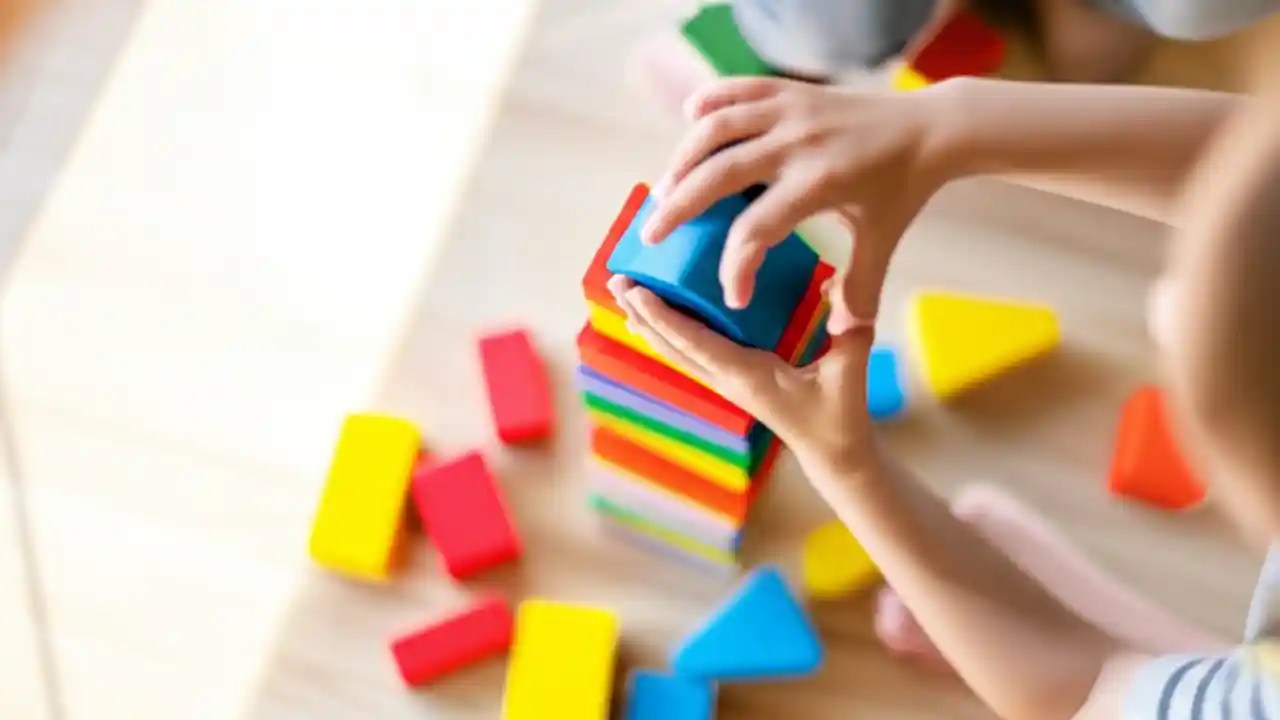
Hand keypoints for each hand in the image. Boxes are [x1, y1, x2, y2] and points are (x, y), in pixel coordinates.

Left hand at [608, 275, 880, 479]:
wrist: (832, 454)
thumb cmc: (839, 416)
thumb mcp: (848, 373)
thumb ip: (849, 332)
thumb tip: (841, 287)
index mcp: (747, 375)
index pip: (696, 342)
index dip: (664, 317)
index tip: (637, 292)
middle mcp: (727, 378)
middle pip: (673, 344)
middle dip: (643, 313)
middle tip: (616, 280)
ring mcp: (726, 381)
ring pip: (677, 349)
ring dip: (650, 322)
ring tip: (624, 294)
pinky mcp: (732, 380)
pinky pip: (691, 352)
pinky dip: (670, 331)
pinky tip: (656, 317)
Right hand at [642, 77, 953, 331]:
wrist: (930, 127)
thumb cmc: (901, 189)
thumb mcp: (882, 241)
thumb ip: (861, 288)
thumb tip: (843, 332)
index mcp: (819, 184)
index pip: (756, 230)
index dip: (736, 268)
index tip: (733, 297)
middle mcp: (798, 143)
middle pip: (718, 174)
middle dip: (678, 208)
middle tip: (652, 236)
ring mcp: (791, 110)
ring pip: (716, 127)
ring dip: (683, 158)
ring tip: (666, 189)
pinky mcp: (790, 90)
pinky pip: (735, 89)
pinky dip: (707, 103)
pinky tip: (690, 126)